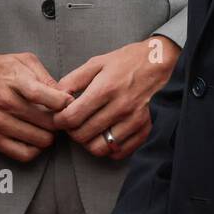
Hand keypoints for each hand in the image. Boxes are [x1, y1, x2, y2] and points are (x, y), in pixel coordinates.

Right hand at [0, 52, 72, 161]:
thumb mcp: (21, 61)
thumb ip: (45, 76)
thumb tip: (64, 95)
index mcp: (16, 81)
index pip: (49, 98)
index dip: (65, 103)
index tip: (68, 103)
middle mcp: (6, 103)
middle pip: (48, 123)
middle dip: (59, 121)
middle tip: (58, 117)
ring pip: (40, 140)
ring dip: (48, 136)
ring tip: (46, 127)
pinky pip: (23, 154)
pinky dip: (35, 149)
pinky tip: (34, 139)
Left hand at [53, 36, 179, 159]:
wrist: (157, 61)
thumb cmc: (125, 62)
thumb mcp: (96, 63)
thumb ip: (72, 80)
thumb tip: (56, 98)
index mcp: (105, 89)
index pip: (72, 118)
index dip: (60, 121)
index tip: (59, 117)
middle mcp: (120, 107)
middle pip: (83, 135)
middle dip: (72, 131)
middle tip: (73, 123)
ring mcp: (134, 120)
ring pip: (100, 148)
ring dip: (89, 142)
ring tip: (88, 130)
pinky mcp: (144, 128)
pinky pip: (120, 152)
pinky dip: (109, 148)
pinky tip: (105, 134)